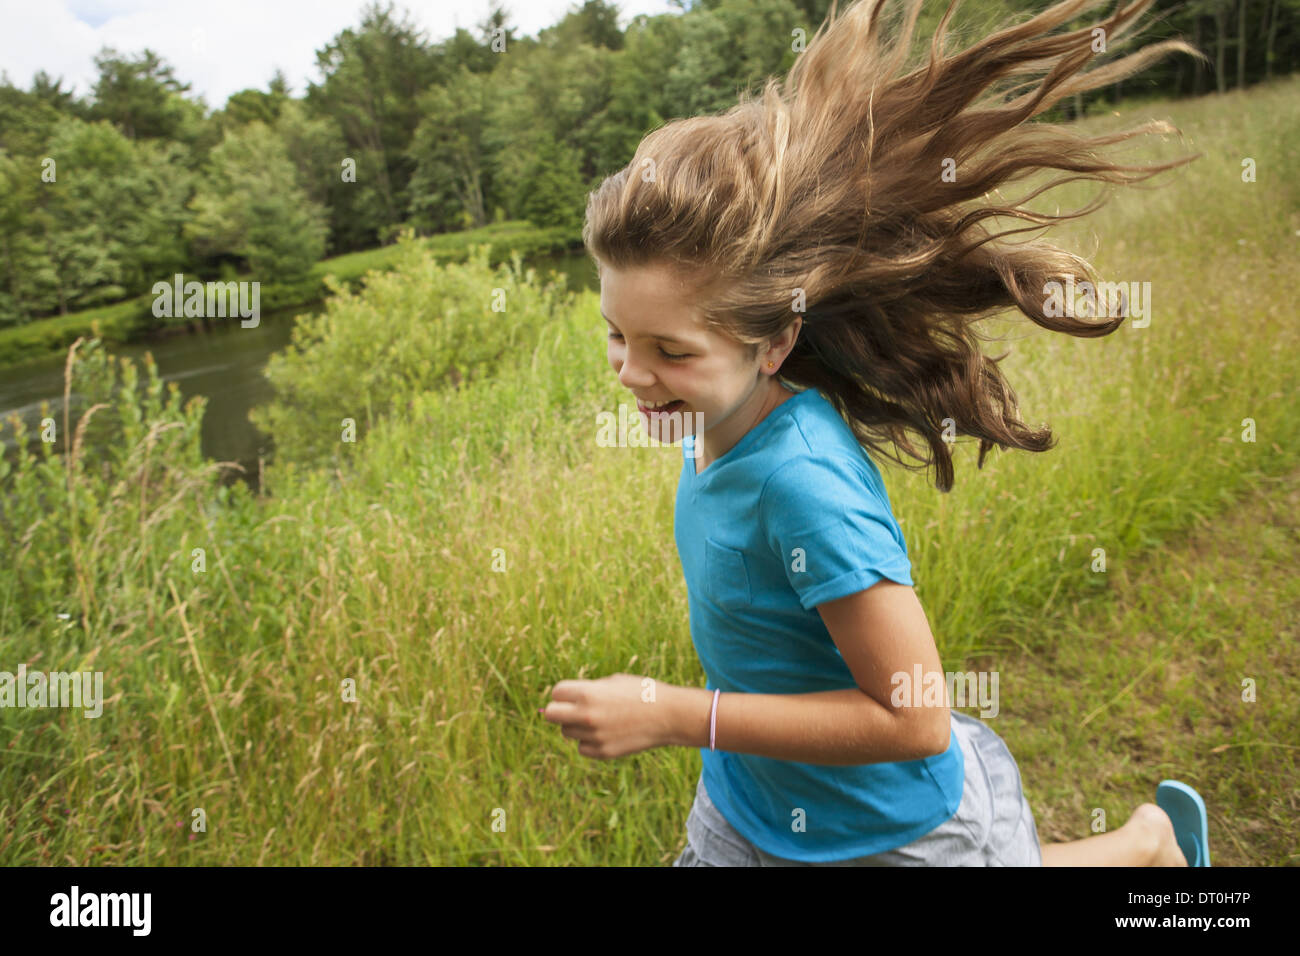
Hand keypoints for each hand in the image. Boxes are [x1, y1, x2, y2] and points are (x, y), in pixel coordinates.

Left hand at [539, 673, 674, 759]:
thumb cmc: (641, 692)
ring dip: (576, 726)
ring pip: (567, 732)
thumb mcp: (612, 682)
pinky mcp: (602, 752)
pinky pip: (582, 747)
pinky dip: (589, 741)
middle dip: (558, 711)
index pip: (556, 693)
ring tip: (597, 720)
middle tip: (572, 709)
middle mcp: (586, 715)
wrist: (668, 715)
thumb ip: (587, 690)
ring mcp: (594, 736)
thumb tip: (565, 700)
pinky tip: (606, 733)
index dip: (564, 693)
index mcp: (588, 693)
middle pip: (550, 715)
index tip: (574, 694)